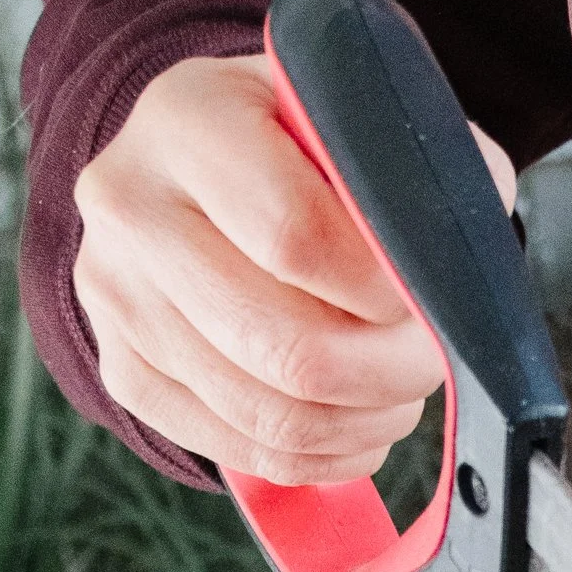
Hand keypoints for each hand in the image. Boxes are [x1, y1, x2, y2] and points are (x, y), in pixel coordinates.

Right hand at [71, 51, 516, 486]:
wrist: (190, 163)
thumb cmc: (295, 142)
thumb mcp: (356, 114)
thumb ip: (416, 167)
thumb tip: (456, 267)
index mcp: (191, 118)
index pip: (297, 237)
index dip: (383, 292)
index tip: (430, 300)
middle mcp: (131, 205)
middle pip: (285, 347)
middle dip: (388, 374)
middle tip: (431, 364)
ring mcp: (115, 295)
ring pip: (268, 413)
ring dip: (361, 423)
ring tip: (399, 395)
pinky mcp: (122, 368)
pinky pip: (239, 449)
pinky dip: (319, 457)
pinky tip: (354, 429)